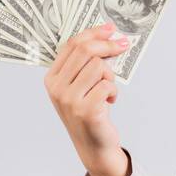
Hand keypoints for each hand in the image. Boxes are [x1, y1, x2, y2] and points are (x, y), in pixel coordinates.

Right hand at [44, 22, 131, 175]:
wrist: (93, 146)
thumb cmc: (89, 112)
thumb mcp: (79, 86)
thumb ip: (84, 64)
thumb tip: (106, 35)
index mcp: (52, 78)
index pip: (71, 44)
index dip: (93, 33)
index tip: (110, 29)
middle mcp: (57, 89)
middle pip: (85, 51)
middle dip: (108, 46)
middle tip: (123, 45)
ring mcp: (70, 101)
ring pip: (99, 67)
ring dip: (110, 76)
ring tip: (108, 89)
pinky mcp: (87, 111)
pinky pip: (107, 85)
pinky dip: (114, 91)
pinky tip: (110, 101)